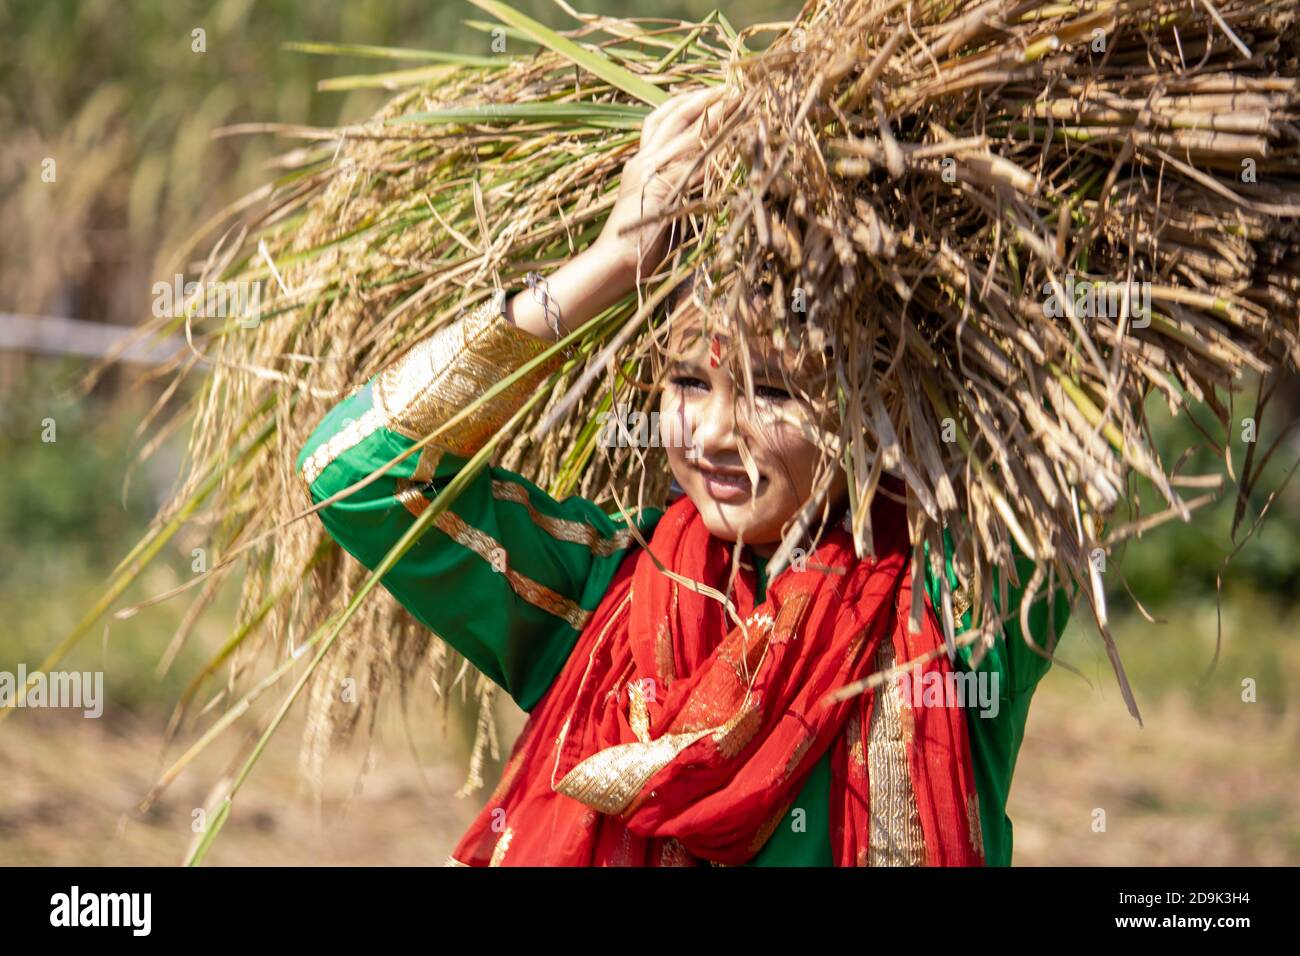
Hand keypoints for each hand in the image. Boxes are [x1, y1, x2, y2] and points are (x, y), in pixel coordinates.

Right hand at [505, 87, 728, 342]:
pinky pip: (693, 159)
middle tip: (731, 87)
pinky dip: (715, 145)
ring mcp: (650, 171)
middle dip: (703, 97)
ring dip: (715, 114)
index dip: (686, 102)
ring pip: (686, 131)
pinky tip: (735, 137)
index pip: (660, 119)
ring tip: (740, 101)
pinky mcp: (662, 186)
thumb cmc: (638, 246)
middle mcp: (642, 160)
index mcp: (639, 163)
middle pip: (673, 114)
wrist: (614, 263)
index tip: (711, 92)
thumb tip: (705, 180)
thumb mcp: (659, 208)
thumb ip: (676, 188)